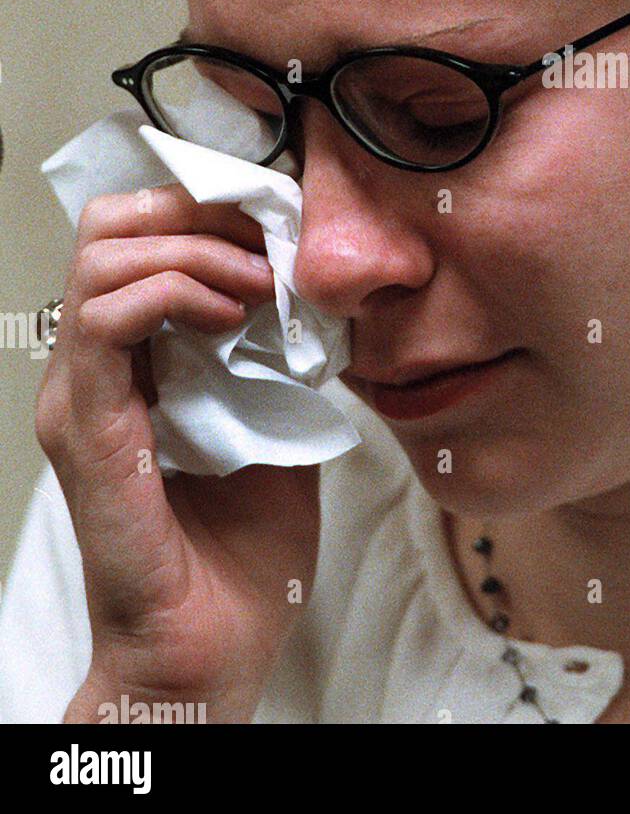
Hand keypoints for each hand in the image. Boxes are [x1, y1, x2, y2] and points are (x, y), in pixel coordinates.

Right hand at [36, 184, 319, 721]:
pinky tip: (233, 316)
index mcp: (137, 363)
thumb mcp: (280, 423)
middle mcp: (97, 369)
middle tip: (268, 241)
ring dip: (194, 248)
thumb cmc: (242, 551)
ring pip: (102, 258)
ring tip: (260, 283)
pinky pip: (104, 322)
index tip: (280, 223)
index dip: (209, 209)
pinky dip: (175, 294)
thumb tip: (316, 297)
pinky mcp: (88, 431)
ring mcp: (82, 396)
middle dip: (198, 211)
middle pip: (110, 227)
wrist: (214, 650)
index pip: (140, 237)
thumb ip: (281, 358)